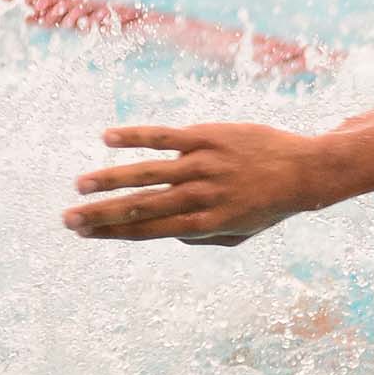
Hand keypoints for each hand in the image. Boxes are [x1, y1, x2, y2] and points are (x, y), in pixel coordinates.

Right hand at [62, 123, 326, 245]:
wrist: (305, 171)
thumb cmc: (270, 204)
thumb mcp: (241, 232)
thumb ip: (203, 238)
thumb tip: (166, 233)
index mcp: (206, 223)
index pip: (150, 231)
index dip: (115, 233)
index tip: (85, 235)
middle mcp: (201, 196)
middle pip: (142, 208)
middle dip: (102, 215)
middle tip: (68, 220)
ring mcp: (203, 165)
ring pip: (148, 174)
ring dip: (110, 179)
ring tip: (80, 186)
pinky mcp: (207, 137)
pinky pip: (164, 136)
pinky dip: (135, 137)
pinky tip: (107, 139)